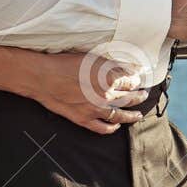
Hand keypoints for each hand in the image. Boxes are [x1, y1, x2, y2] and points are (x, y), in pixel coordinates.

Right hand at [0, 45, 148, 134]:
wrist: (43, 77)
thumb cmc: (64, 63)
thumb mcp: (92, 57)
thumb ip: (112, 64)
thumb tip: (129, 68)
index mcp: (110, 77)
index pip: (130, 80)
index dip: (136, 79)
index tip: (140, 78)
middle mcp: (106, 95)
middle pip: (129, 97)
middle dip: (139, 96)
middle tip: (144, 94)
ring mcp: (95, 109)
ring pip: (120, 115)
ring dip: (132, 115)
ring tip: (138, 114)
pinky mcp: (84, 119)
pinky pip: (102, 128)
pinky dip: (112, 128)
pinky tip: (116, 126)